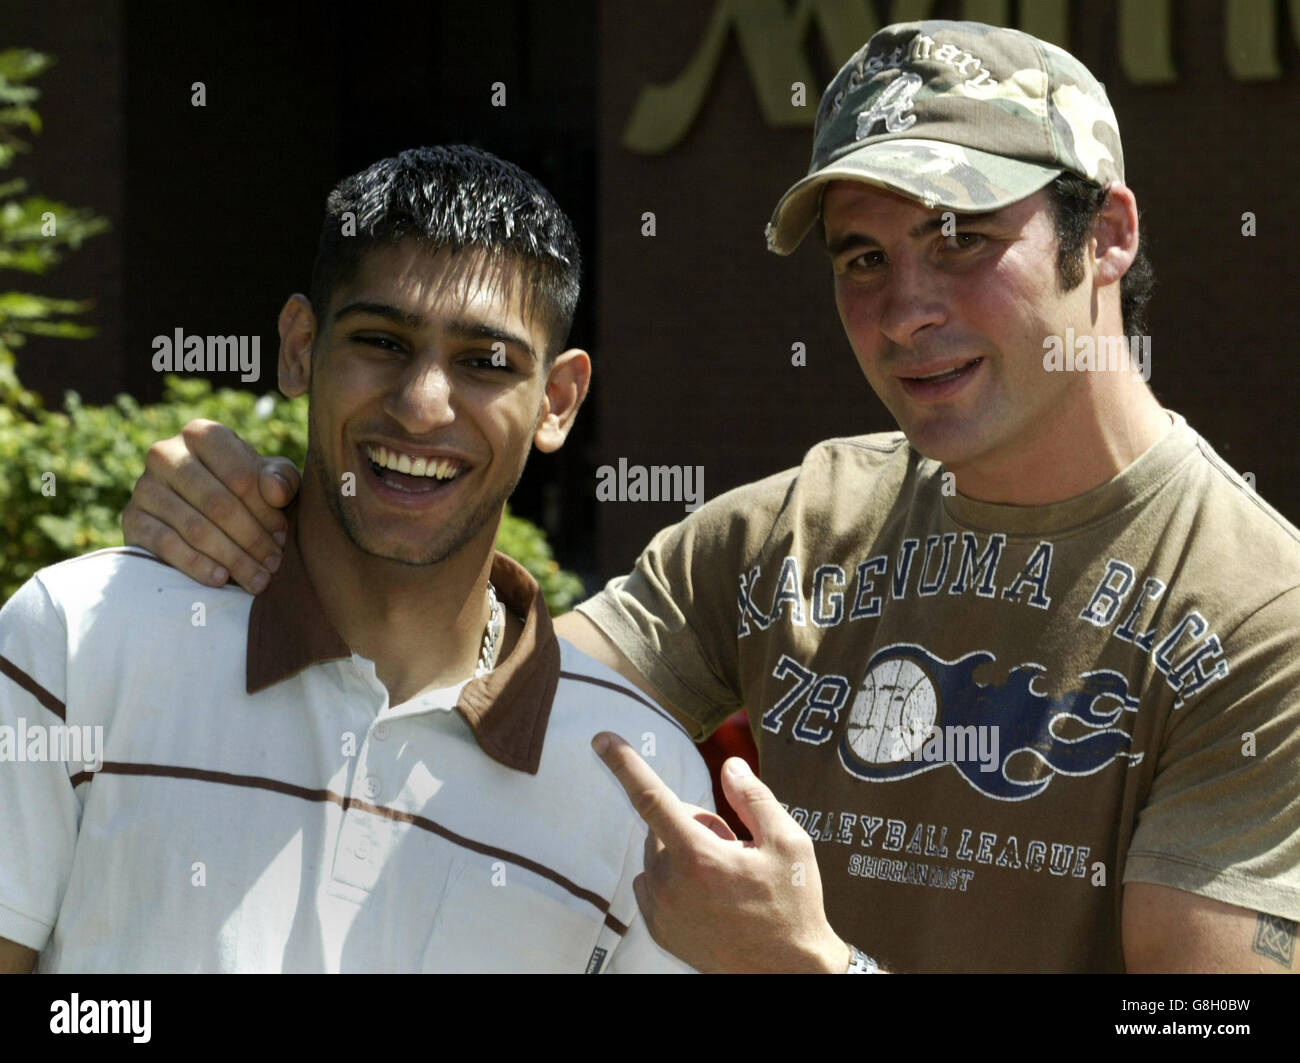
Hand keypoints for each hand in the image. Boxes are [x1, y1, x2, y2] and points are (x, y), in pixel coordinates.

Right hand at [122, 418, 300, 592]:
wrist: (207, 514)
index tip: (283, 537)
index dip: (265, 512)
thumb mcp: (273, 481)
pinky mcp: (132, 518)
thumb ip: (282, 480)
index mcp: (203, 434)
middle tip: (273, 565)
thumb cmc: (249, 492)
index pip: (240, 477)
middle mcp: (166, 453)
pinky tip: (221, 579)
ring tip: (258, 579)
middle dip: (251, 540)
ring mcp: (144, 486)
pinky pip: (165, 545)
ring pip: (194, 528)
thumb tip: (275, 491)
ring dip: (231, 558)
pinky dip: (196, 565)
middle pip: (217, 504)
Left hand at [592, 731, 850, 973]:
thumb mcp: (788, 843)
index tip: (601, 739)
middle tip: (733, 845)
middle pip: (663, 826)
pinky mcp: (659, 930)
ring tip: (725, 875)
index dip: (624, 764)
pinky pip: (653, 885)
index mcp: (698, 856)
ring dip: (684, 852)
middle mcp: (669, 883)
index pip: (651, 797)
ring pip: (658, 855)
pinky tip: (710, 895)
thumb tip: (730, 765)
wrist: (789, 972)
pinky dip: (675, 879)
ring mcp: (660, 911)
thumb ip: (754, 799)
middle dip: (693, 823)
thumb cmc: (792, 905)